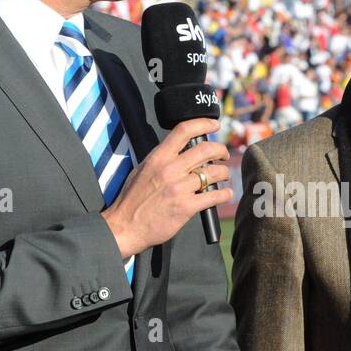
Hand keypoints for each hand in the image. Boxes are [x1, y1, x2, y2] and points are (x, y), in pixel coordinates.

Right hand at [102, 117, 230, 258]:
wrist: (125, 227)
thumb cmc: (132, 200)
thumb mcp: (142, 170)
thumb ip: (161, 160)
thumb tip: (178, 152)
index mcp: (158, 158)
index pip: (184, 130)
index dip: (204, 124)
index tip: (214, 126)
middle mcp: (170, 169)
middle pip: (206, 149)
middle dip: (221, 150)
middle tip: (224, 155)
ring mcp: (179, 188)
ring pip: (214, 172)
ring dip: (224, 173)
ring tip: (224, 176)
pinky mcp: (187, 207)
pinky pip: (214, 196)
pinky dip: (225, 194)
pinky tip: (225, 194)